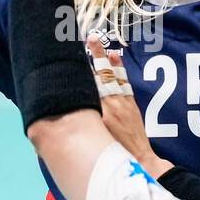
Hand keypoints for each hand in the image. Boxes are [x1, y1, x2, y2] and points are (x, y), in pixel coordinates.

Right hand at [86, 36, 172, 177]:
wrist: (140, 160)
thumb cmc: (112, 154)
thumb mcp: (93, 139)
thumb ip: (80, 125)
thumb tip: (60, 120)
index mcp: (101, 111)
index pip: (89, 84)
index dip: (81, 69)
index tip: (72, 56)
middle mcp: (113, 103)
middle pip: (102, 75)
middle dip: (96, 56)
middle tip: (90, 39)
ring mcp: (125, 102)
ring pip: (115, 75)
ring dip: (108, 60)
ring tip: (101, 45)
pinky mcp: (132, 105)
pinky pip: (124, 82)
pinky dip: (120, 69)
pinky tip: (116, 59)